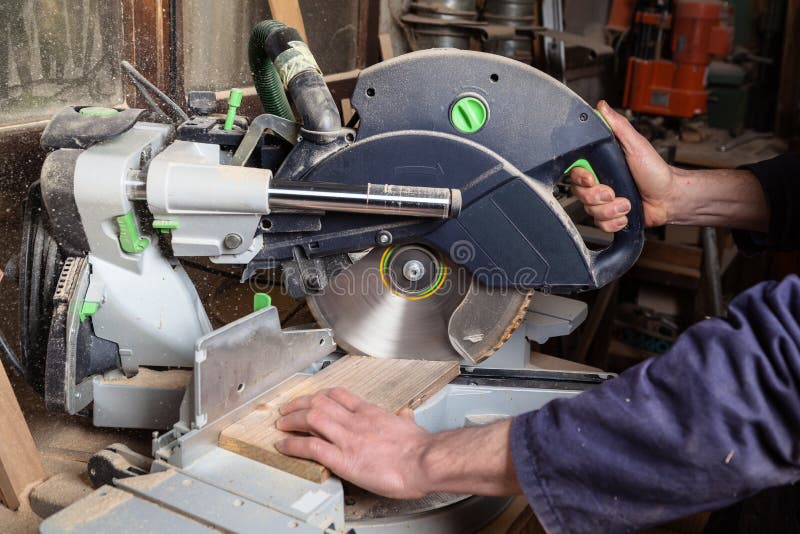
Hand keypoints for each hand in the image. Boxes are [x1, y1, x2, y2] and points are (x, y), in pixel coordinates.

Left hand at [275, 387, 432, 498]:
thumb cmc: (422, 449)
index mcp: (371, 413)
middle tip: (287, 409)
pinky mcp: (343, 459)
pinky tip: (283, 447)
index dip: (320, 395)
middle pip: (319, 402)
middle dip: (299, 404)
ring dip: (291, 421)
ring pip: (311, 419)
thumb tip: (405, 416)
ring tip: (281, 425)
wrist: (425, 461)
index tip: (312, 398)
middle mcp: (356, 421)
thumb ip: (404, 420)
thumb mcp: (412, 426)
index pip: (339, 395)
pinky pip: (311, 447)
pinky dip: (293, 445)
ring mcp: (348, 438)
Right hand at [570, 100, 675, 231]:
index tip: (592, 179)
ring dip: (610, 210)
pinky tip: (625, 214)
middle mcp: (600, 183)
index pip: (575, 172)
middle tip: (614, 192)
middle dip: (598, 196)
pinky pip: (600, 224)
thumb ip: (618, 126)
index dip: (580, 178)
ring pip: (590, 211)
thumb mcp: (636, 144)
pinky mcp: (610, 217)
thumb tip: (602, 106)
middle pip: (579, 194)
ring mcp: (604, 202)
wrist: (670, 198)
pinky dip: (614, 222)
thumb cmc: (656, 171)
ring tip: (627, 203)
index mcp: (601, 165)